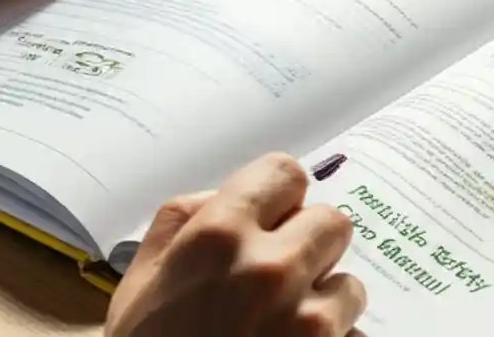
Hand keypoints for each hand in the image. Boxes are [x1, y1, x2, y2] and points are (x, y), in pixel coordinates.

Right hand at [105, 153, 366, 336]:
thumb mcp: (140, 279)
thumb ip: (181, 219)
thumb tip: (225, 194)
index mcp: (216, 235)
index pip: (285, 173)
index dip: (278, 195)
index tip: (272, 215)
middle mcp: (269, 267)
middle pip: (332, 220)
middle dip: (310, 245)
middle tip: (282, 273)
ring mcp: (307, 319)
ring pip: (351, 282)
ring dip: (326, 300)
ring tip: (286, 326)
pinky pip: (354, 334)